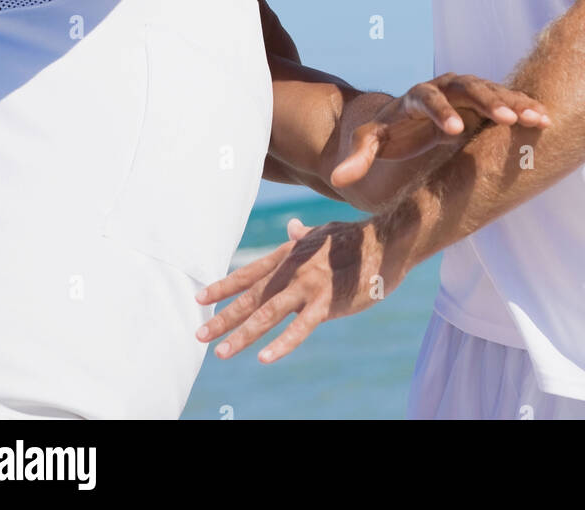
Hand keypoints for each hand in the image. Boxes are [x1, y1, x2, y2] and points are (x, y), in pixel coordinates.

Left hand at [195, 216, 396, 364]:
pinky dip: (282, 343)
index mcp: (289, 254)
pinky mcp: (327, 302)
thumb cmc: (356, 238)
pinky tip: (264, 358)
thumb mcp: (324, 233)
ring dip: (242, 334)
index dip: (224, 287)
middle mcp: (292, 269)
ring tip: (220, 352)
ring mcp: (308, 286)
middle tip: (198, 335)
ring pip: (267, 313)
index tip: (200, 299)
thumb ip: (303, 236)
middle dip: (223, 316)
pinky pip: (300, 327)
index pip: (249, 273)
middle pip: (251, 296)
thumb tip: (291, 226)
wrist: (386, 241)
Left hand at [330, 72, 550, 189]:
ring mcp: (466, 93)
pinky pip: (506, 102)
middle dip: (488, 101)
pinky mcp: (483, 103)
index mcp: (415, 96)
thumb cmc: (386, 134)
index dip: (440, 111)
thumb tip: (339, 180)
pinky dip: (523, 108)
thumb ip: (357, 158)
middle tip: (509, 118)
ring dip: (514, 103)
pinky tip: (545, 120)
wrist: (402, 119)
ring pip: (491, 91)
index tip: (455, 128)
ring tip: (539, 118)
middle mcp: (444, 88)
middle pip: (467, 87)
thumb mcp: (369, 144)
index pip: (427, 98)